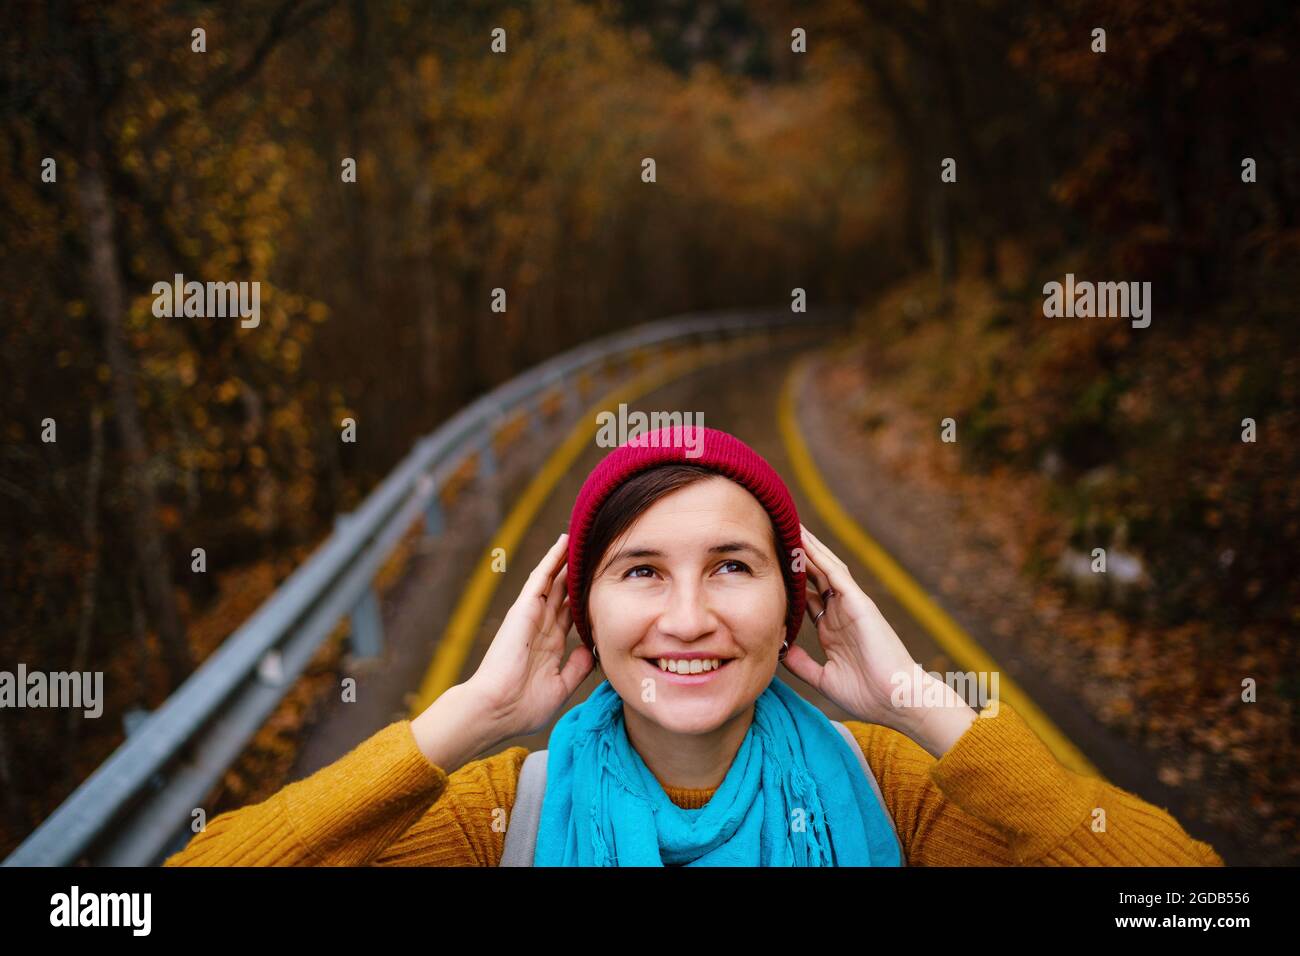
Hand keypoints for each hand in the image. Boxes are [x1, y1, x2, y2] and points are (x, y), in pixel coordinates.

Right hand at [462, 532, 594, 738]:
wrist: (496, 709)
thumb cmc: (522, 707)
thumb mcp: (560, 687)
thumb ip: (577, 668)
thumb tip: (592, 650)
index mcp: (549, 647)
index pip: (572, 617)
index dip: (585, 601)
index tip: (603, 586)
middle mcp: (541, 628)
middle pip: (564, 594)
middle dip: (578, 575)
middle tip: (596, 553)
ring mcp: (531, 616)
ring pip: (554, 580)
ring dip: (567, 560)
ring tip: (582, 538)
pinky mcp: (523, 608)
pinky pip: (540, 578)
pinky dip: (552, 559)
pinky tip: (564, 542)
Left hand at [782, 524, 972, 750]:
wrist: (898, 701)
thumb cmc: (868, 695)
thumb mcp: (825, 679)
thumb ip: (802, 664)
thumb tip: (779, 650)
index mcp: (834, 630)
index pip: (807, 598)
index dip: (790, 582)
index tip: (769, 568)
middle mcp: (842, 613)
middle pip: (814, 576)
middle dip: (797, 556)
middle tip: (775, 534)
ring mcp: (852, 606)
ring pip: (825, 568)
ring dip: (808, 547)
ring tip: (788, 525)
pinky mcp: (860, 604)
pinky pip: (837, 574)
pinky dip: (820, 557)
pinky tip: (804, 540)